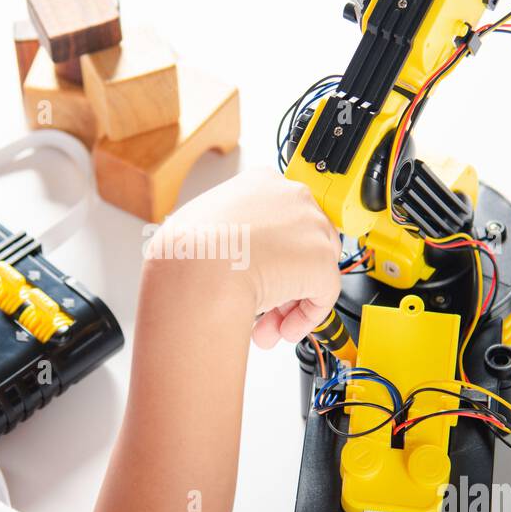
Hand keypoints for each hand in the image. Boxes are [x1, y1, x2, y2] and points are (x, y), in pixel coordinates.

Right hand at [149, 169, 340, 348]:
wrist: (197, 267)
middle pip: (302, 245)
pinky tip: (279, 329)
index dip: (272, 255)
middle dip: (283, 284)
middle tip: (264, 309)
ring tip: (265, 328)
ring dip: (289, 306)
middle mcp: (291, 198)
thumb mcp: (201, 227)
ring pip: (313, 272)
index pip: (280, 220)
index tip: (259, 273)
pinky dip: (304, 318)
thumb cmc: (187, 249)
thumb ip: (226, 235)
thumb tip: (222, 254)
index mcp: (261, 182)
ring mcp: (310, 228)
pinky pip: (323, 296)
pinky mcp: (321, 261)